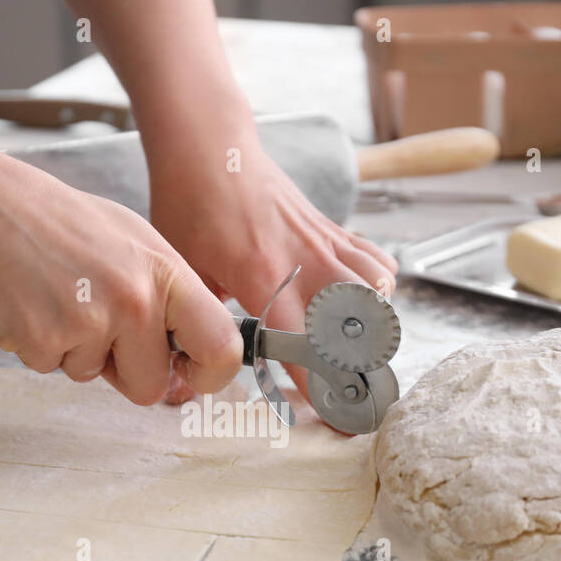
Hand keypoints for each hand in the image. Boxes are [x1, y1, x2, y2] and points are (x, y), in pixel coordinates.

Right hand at [0, 146, 242, 404]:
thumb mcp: (134, 243)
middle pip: (152, 385)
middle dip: (126, 371)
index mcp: (165, 272)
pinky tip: (32, 302)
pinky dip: (41, 346)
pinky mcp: (42, 342)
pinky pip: (52, 370)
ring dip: (77, 351)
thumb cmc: (58, 221)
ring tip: (58, 296)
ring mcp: (87, 324)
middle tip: (99, 328)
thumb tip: (186, 356)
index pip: (220, 347)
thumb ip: (167, 299)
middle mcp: (133, 300)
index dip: (209, 374)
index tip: (190, 373)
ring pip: (95, 377)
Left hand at [148, 139, 398, 404]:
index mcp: (262, 274)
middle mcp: (303, 258)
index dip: (321, 383)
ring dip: (374, 325)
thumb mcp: (183, 268)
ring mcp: (323, 241)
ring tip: (363, 356)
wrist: (209, 146)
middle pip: (357, 320)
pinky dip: (378, 289)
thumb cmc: (188, 206)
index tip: (335, 415)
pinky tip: (364, 307)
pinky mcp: (331, 228)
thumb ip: (197, 319)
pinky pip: (374, 262)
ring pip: (376, 290)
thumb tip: (199, 367)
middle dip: (364, 365)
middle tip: (363, 398)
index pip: (303, 342)